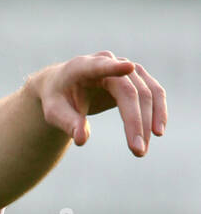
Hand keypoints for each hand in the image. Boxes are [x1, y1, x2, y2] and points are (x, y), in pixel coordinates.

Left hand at [30, 51, 166, 156]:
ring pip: (148, 91)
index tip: (128, 67)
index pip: (101, 67)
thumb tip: (82, 139)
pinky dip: (158, 111)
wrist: (63, 85)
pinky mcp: (136, 77)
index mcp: (83, 67)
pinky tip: (157, 131)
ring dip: (151, 120)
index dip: (114, 67)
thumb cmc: (57, 99)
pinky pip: (154, 92)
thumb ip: (68, 123)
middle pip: (130, 91)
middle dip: (136, 121)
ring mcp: (126, 68)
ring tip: (144, 149)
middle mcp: (108, 62)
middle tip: (138, 151)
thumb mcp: (54, 113)